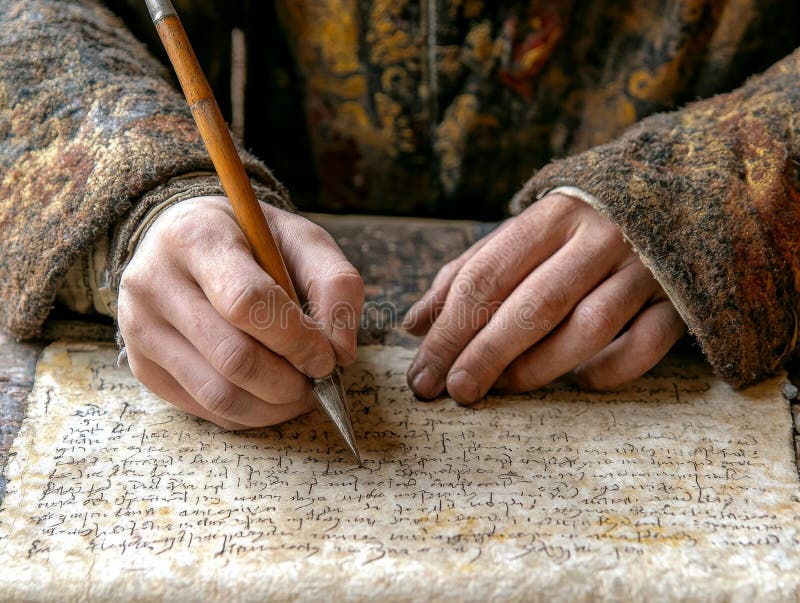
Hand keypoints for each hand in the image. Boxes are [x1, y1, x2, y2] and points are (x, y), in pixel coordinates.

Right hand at [118, 196, 363, 428]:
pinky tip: (269, 395)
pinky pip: (204, 409)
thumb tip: (340, 353)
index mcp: (196, 237)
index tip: (326, 356)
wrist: (184, 242)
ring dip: (273, 406)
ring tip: (299, 392)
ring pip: (217, 393)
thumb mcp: (301, 239)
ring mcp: (140, 327)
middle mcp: (154, 282)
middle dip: (289, 381)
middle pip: (233, 357)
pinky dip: (249, 414)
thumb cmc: (251, 241)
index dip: (296, 339)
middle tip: (316, 379)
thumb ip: (335, 284)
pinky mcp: (142, 365)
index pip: (246, 302)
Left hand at [403, 193, 684, 402]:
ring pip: (588, 326)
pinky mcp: (680, 298)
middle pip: (533, 305)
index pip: (487, 276)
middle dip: (485, 354)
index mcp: (551, 216)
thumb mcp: (521, 234)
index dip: (450, 329)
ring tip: (503, 388)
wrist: (677, 191)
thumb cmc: (577, 227)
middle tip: (455, 391)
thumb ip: (467, 273)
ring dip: (539, 366)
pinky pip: (645, 345)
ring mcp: (645, 267)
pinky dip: (610, 371)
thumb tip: (413, 325)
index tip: (424, 372)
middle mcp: (599, 237)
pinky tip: (580, 383)